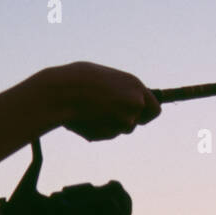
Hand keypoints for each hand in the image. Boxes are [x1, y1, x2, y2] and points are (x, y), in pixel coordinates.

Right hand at [45, 61, 160, 140]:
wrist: (62, 90)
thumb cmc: (73, 81)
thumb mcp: (99, 80)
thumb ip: (113, 93)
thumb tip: (112, 104)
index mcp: (133, 83)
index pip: (153, 106)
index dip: (144, 114)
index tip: (136, 118)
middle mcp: (137, 98)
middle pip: (139, 121)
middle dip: (124, 123)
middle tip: (106, 118)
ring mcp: (131, 113)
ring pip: (123, 129)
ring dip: (108, 126)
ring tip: (89, 114)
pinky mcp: (120, 126)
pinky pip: (109, 134)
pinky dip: (99, 131)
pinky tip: (86, 119)